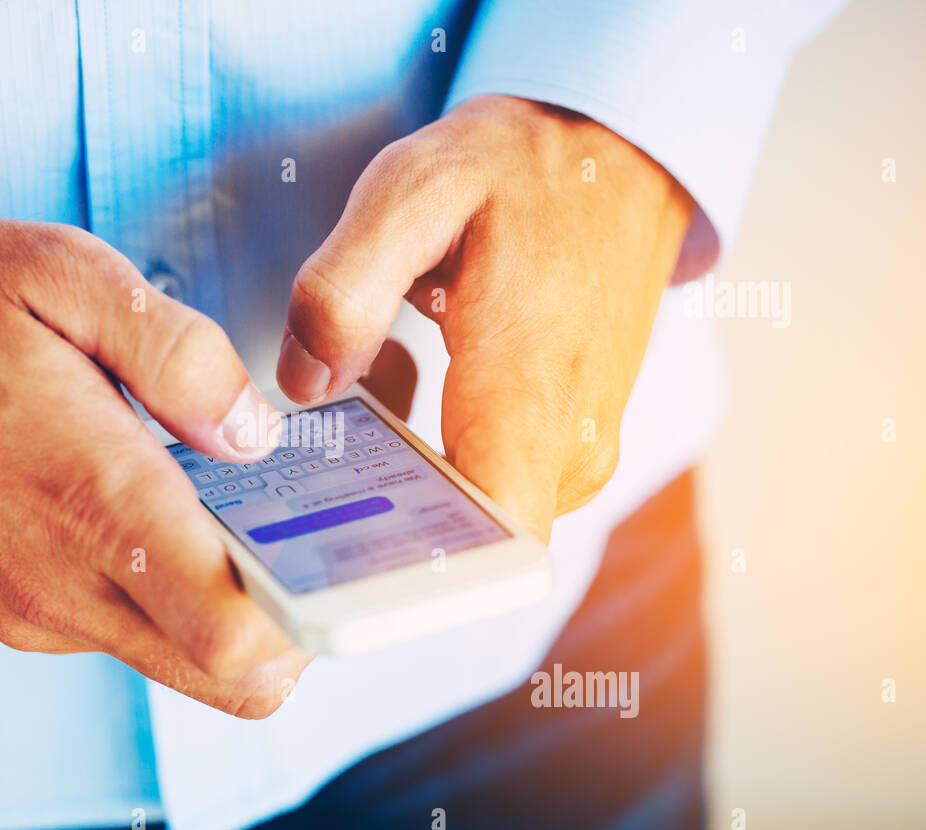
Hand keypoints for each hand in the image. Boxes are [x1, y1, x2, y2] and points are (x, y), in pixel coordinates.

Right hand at [0, 208, 308, 717]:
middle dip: (282, 629)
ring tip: (214, 509)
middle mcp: (62, 582)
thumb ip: (181, 355)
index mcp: (96, 499)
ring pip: (169, 660)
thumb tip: (255, 435)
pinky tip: (137, 512)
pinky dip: (148, 595)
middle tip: (289, 538)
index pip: (235, 637)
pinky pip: (108, 631)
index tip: (327, 557)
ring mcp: (25, 609)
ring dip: (214, 608)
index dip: (307, 619)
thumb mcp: (65, 276)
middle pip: (222, 677)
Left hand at [277, 95, 693, 541]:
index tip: (333, 558)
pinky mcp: (569, 450)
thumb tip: (305, 387)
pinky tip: (402, 380)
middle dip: (374, 514)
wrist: (620, 159)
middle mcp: (568, 447)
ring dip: (400, 477)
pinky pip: (491, 487)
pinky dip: (432, 456)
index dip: (406, 574)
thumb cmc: (522, 170)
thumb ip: (346, 290)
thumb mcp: (414, 190)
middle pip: (462, 543)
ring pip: (470, 517)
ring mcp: (577, 456)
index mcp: (530, 389)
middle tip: (309, 452)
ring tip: (360, 384)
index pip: (489, 546)